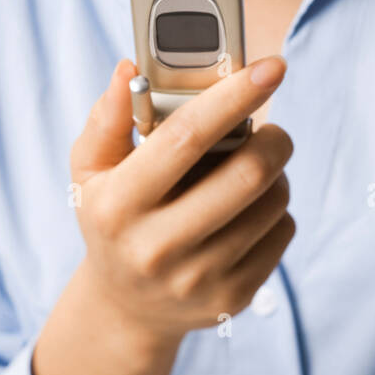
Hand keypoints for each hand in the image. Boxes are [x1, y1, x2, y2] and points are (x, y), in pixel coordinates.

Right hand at [70, 55, 293, 345]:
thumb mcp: (90, 169)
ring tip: (253, 167)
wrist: (126, 307)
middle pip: (247, 173)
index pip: (187, 138)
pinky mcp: (232, 298)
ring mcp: (197, 279)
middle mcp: (156, 247)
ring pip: (273, 202)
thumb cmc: (112, 217)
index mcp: (118, 205)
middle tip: (271, 128)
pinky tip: (251, 207)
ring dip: (276, 172)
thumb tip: (128, 68)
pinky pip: (283, 232)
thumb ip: (108, 116)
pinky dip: (278, 208)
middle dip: (274, 138)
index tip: (271, 67)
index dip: (234, 96)